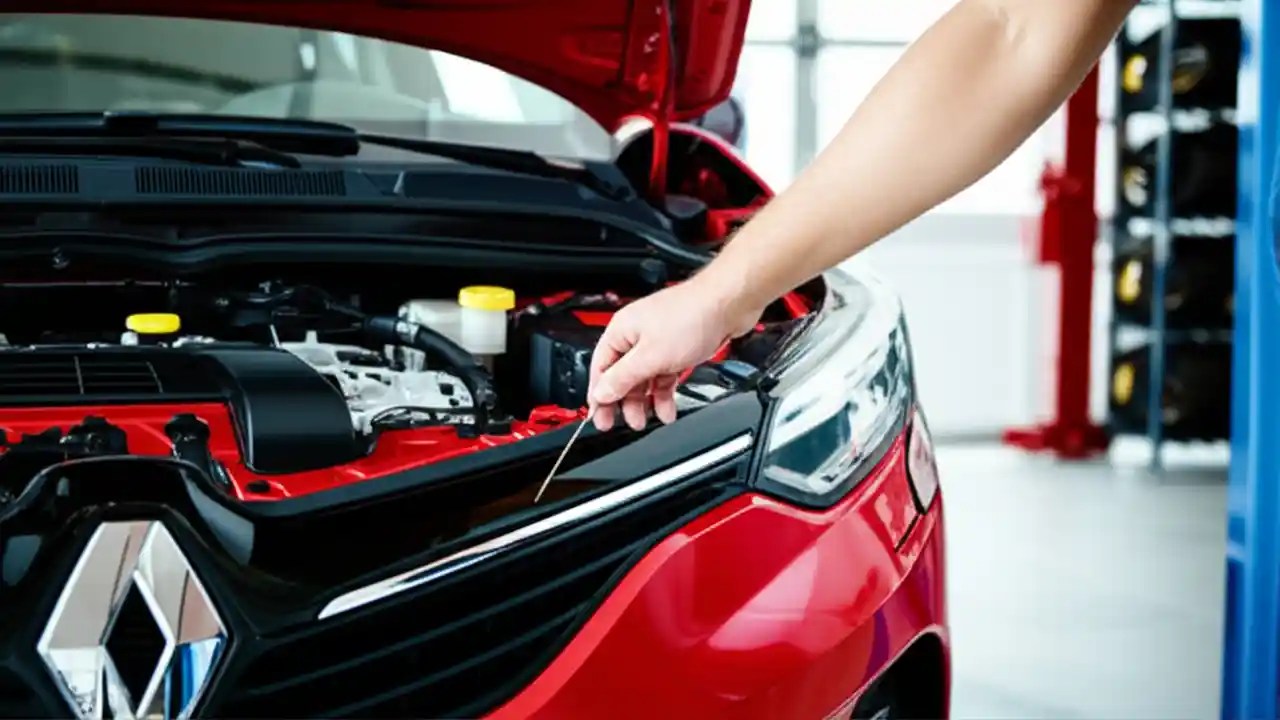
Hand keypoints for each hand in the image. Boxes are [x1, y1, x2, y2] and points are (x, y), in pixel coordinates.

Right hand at [588, 278, 761, 431]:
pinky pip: (664, 375)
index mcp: (621, 331)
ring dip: (645, 401)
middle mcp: (637, 336)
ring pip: (644, 378)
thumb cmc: (690, 316)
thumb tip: (601, 393)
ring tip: (645, 420)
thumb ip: (623, 378)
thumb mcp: (650, 356)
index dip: (599, 395)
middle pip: (622, 376)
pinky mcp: (678, 348)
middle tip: (624, 423)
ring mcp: (658, 342)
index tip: (600, 417)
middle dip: (623, 401)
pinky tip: (667, 408)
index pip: (601, 368)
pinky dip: (664, 393)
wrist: (728, 304)